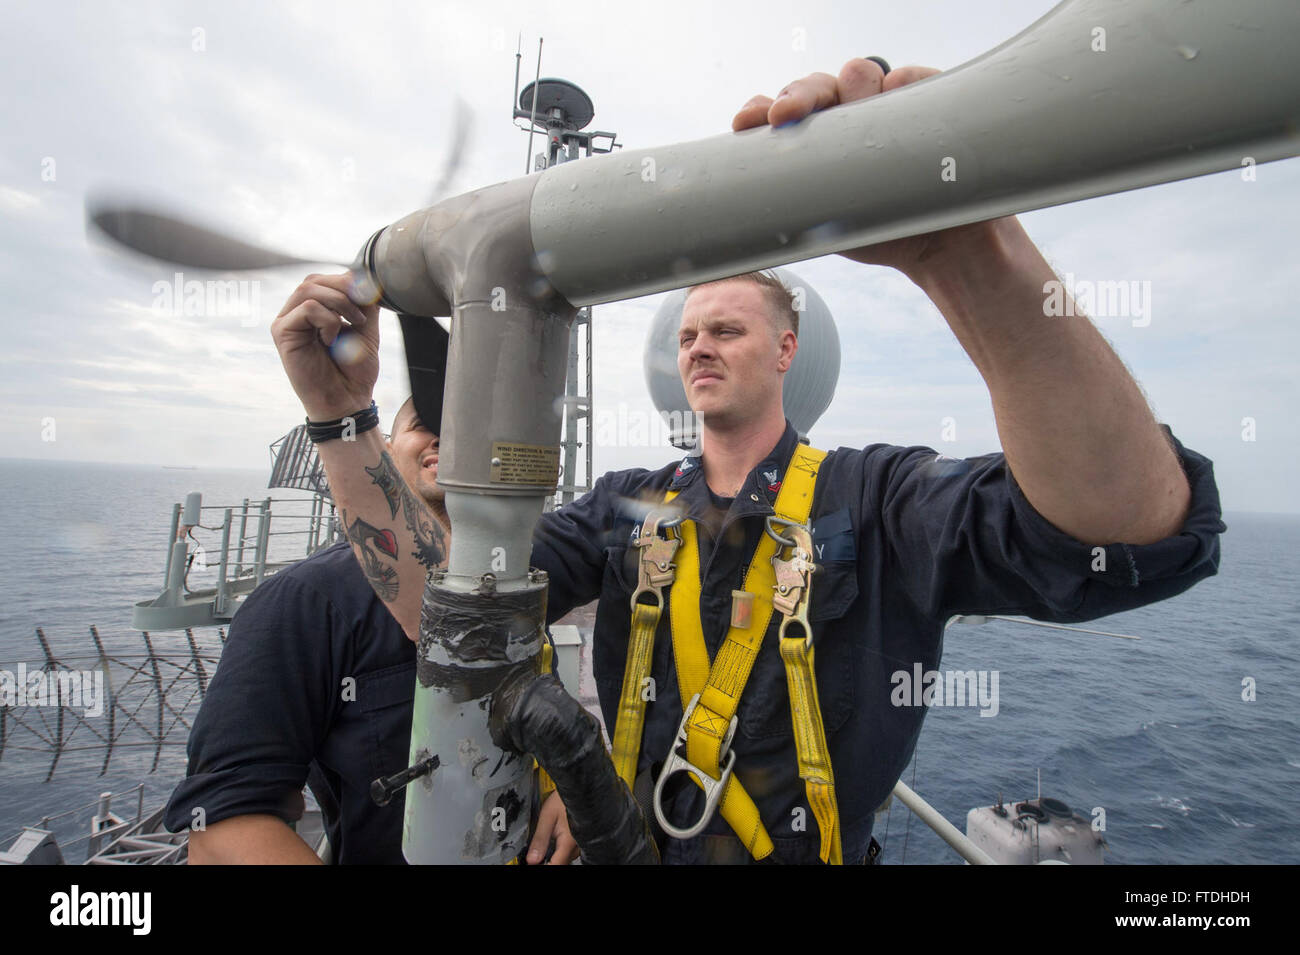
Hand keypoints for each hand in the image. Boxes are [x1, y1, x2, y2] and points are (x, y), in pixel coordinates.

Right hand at [271, 272, 380, 420]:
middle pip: (313, 280)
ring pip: (309, 289)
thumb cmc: (353, 370)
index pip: (324, 280)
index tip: (370, 299)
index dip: (348, 282)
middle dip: (345, 289)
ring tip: (354, 324)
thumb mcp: (365, 328)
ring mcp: (286, 322)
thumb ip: (363, 302)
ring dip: (340, 302)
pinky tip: (332, 340)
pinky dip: (328, 320)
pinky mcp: (282, 332)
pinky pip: (307, 308)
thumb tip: (363, 275)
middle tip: (363, 314)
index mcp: (312, 311)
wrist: (346, 401)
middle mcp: (294, 314)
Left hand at [527, 790, 579, 864]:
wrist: (580, 787)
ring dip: (553, 853)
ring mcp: (581, 843)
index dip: (543, 865)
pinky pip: (569, 850)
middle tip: (537, 849)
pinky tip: (554, 837)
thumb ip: (539, 840)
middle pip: (560, 862)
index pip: (554, 865)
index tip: (533, 862)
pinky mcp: (581, 839)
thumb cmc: (566, 797)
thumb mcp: (548, 816)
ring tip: (546, 839)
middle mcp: (577, 846)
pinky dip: (559, 848)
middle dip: (547, 859)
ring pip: (565, 857)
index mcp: (568, 843)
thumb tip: (531, 859)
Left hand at [732, 59, 1003, 278]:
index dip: (761, 110)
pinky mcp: (928, 100)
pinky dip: (899, 83)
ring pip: (858, 73)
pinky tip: (894, 96)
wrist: (945, 245)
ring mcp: (888, 104)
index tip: (746, 122)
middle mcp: (851, 116)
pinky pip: (908, 76)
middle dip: (796, 95)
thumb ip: (800, 207)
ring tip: (853, 116)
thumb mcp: (832, 225)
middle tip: (785, 115)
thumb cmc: (885, 232)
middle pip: (816, 85)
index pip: (785, 112)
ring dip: (847, 89)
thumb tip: (754, 222)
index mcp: (821, 139)